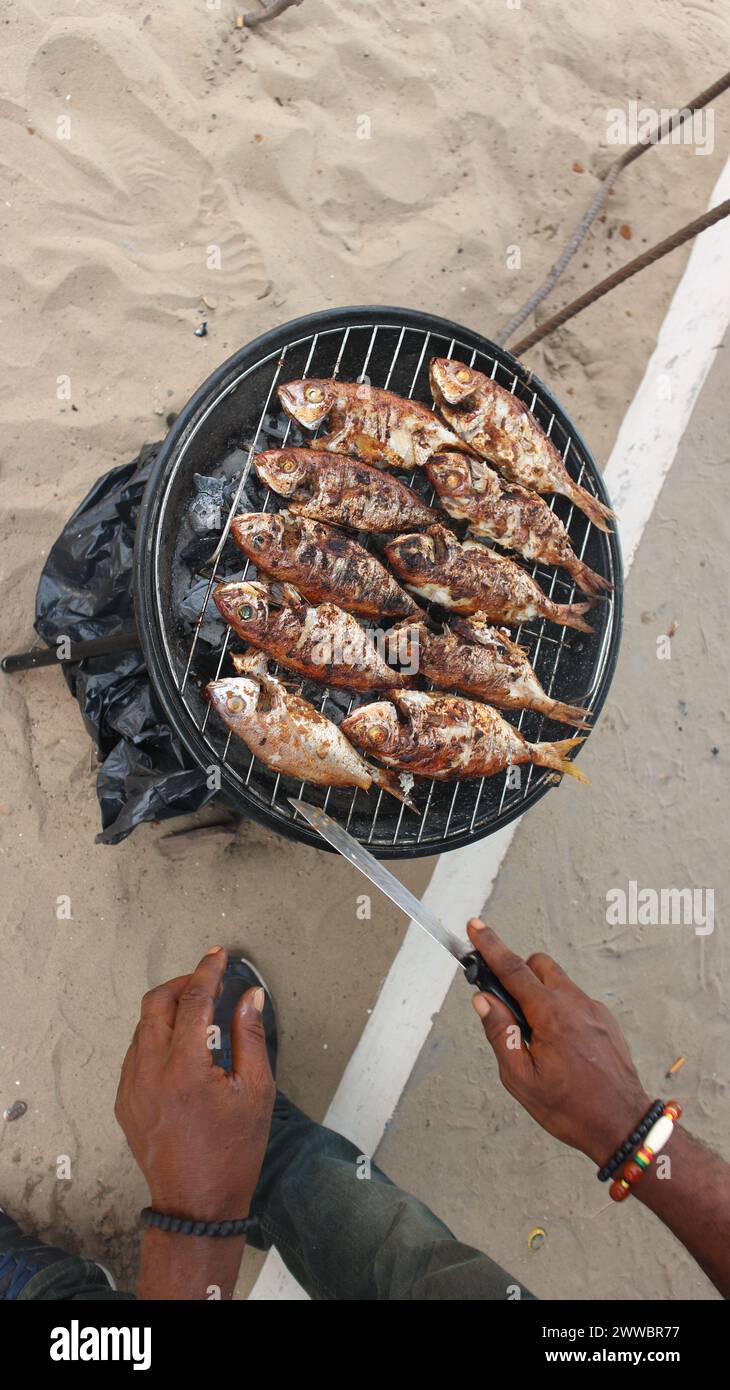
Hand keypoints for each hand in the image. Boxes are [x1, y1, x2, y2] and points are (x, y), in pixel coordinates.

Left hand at [115, 947, 274, 1221]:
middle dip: (182, 983)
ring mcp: (131, 1087)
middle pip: (155, 1003)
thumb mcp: (256, 1092)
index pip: (193, 999)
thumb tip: (250, 997)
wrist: (197, 1204)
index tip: (217, 955)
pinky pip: (135, 1053)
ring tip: (198, 1016)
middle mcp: (149, 1072)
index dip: (207, 971)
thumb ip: (250, 1037)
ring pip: (142, 1027)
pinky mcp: (124, 1102)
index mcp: (184, 1068)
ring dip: (168, 1011)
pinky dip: (156, 1038)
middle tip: (207, 981)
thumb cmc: (232, 1153)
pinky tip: (180, 1048)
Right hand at [467, 919, 650, 1165]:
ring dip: (539, 993)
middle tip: (506, 1004)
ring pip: (559, 981)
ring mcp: (594, 1010)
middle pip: (539, 965)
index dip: (491, 946)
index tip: (475, 926)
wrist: (622, 1125)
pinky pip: (575, 1000)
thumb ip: (500, 1034)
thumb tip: (484, 1000)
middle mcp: (575, 1004)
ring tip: (535, 1035)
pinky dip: (559, 1008)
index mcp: (551, 1016)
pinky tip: (560, 1045)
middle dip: (518, 972)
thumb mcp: (522, 1079)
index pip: (513, 969)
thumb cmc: (571, 1108)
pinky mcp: (605, 1020)